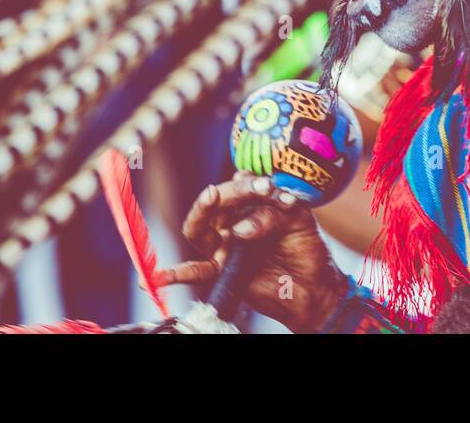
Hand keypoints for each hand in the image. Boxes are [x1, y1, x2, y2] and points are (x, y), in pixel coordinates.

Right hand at [154, 171, 347, 332]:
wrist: (313, 287)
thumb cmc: (306, 248)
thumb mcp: (298, 221)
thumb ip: (272, 214)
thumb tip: (240, 228)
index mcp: (252, 203)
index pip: (240, 183)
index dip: (250, 182)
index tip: (266, 186)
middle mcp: (233, 221)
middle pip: (217, 202)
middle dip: (231, 191)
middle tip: (251, 187)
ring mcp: (224, 246)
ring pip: (200, 228)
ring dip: (202, 211)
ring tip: (211, 197)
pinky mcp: (221, 270)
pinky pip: (194, 271)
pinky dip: (174, 274)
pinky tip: (155, 278)